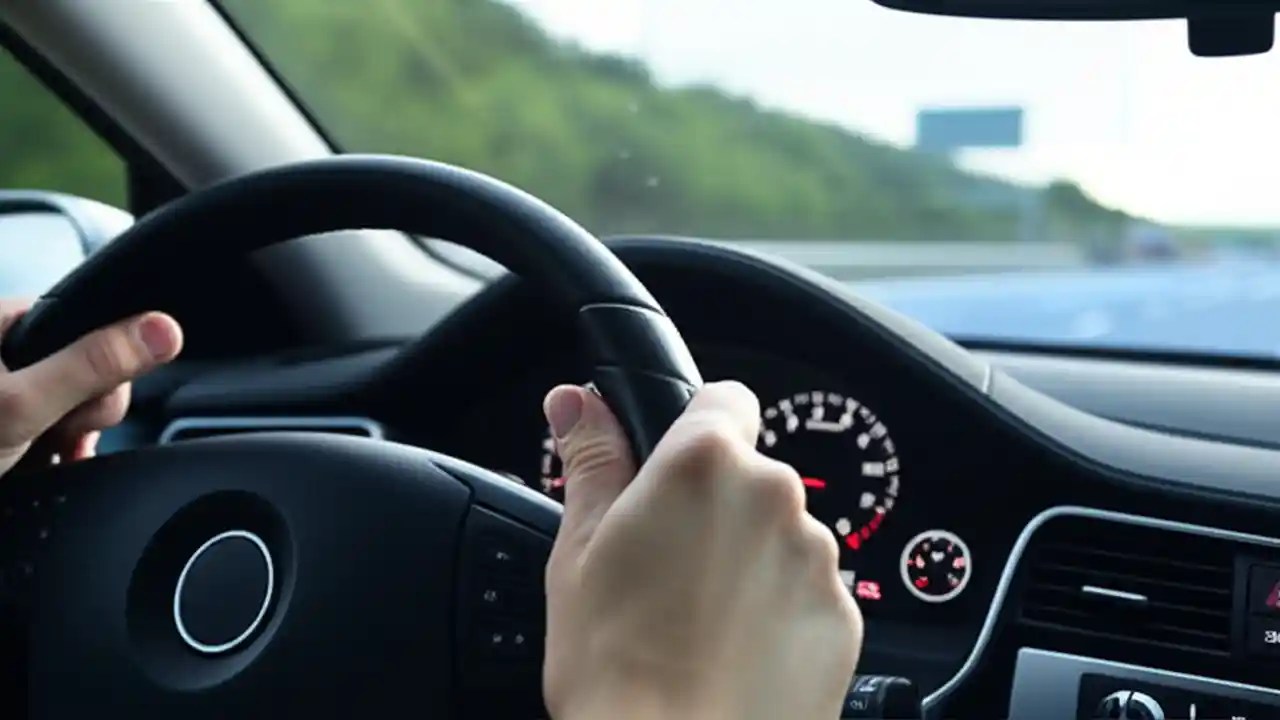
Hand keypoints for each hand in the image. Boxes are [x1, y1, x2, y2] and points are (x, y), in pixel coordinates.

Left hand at [0, 299, 182, 476]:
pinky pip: (55, 428)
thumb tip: (166, 329)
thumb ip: (94, 365)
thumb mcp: (25, 402)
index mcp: (3, 323)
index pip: (86, 319)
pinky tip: (50, 463)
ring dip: (71, 435)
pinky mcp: (12, 425)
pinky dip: (58, 450)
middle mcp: (7, 350)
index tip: (99, 390)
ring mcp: (10, 388)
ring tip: (43, 454)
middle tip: (57, 430)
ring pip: (73, 401)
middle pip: (85, 365)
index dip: (108, 354)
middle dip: (84, 406)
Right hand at [542, 381, 861, 719]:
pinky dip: (777, 607)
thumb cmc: (616, 666)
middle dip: (713, 506)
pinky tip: (733, 647)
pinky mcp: (844, 615)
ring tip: (696, 617)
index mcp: (703, 465)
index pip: (724, 398)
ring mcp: (816, 558)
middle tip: (664, 562)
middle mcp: (774, 497)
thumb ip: (591, 461)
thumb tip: (576, 403)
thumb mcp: (579, 552)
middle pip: (750, 474)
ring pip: (779, 533)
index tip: (670, 467)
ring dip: (747, 557)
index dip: (695, 426)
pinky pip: (807, 589)